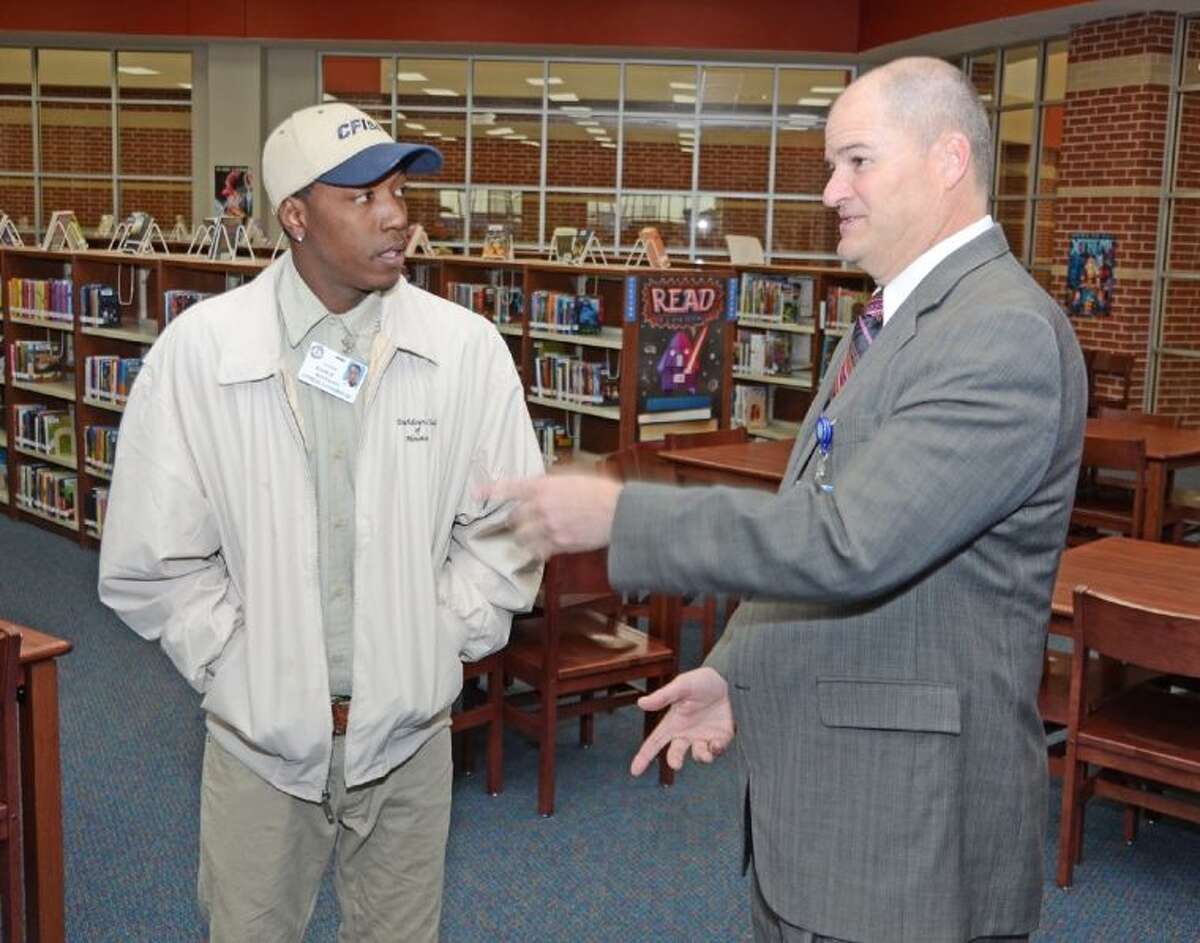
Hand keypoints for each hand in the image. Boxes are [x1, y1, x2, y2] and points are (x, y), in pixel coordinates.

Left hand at [487, 471, 622, 558]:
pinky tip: (540, 549)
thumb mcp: (574, 476)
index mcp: (545, 486)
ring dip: (523, 537)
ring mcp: (549, 527)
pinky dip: (536, 551)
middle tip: (520, 521)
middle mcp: (542, 506)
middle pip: (513, 517)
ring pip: (521, 537)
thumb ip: (553, 481)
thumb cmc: (602, 492)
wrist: (619, 512)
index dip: (491, 490)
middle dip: (516, 519)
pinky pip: (537, 552)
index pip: (511, 487)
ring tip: (530, 536)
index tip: (478, 493)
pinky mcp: (558, 544)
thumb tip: (540, 484)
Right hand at [630, 667, 733, 775]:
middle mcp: (685, 734)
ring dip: (700, 756)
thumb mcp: (681, 686)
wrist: (726, 678)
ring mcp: (702, 738)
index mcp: (672, 723)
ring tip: (704, 750)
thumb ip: (663, 696)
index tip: (634, 771)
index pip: (654, 743)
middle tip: (676, 764)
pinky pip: (716, 751)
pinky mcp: (719, 738)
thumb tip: (641, 703)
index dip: (644, 757)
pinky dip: (716, 750)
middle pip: (675, 754)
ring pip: (698, 756)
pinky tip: (716, 743)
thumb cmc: (699, 682)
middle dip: (674, 761)